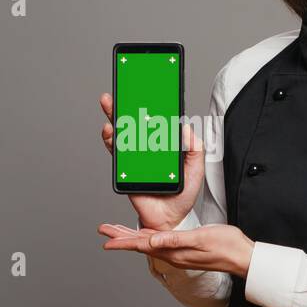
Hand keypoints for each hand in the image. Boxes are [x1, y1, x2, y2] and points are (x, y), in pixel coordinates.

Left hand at [98, 222, 255, 278]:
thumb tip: (152, 242)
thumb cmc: (226, 246)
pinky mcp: (184, 250)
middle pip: (141, 245)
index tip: (106, 241)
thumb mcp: (200, 238)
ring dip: (132, 237)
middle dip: (121, 237)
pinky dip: (147, 237)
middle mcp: (173, 254)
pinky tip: (145, 235)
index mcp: (173, 251)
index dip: (123, 242)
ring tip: (117, 232)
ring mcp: (178, 253)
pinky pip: (159, 243)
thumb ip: (175, 240)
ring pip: (148, 244)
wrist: (243, 256)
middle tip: (105, 231)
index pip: (142, 245)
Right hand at [99, 92, 203, 230]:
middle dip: (125, 105)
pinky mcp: (125, 169)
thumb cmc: (183, 193)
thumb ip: (194, 146)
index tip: (146, 88)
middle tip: (120, 90)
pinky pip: (116, 152)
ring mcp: (134, 157)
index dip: (150, 105)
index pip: (155, 120)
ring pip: (122, 133)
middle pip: (134, 122)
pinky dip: (111, 140)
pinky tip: (110, 130)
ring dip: (114, 117)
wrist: (171, 217)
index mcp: (164, 144)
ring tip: (110, 104)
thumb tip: (185, 128)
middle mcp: (147, 147)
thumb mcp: (196, 166)